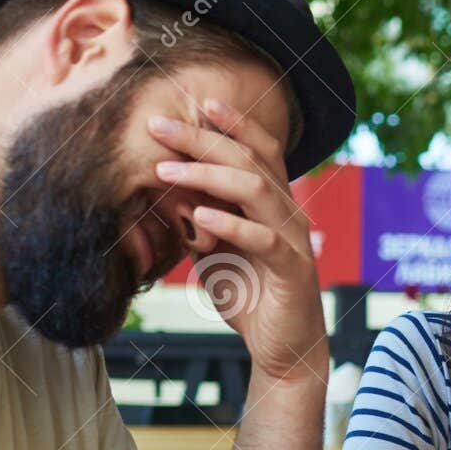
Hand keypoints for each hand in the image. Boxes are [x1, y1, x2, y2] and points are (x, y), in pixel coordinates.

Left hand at [148, 100, 327, 385]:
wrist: (283, 348)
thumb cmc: (249, 297)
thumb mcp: (212, 251)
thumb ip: (196, 219)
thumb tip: (164, 184)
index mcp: (273, 205)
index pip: (260, 150)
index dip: (233, 122)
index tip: (196, 101)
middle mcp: (288, 214)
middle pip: (250, 160)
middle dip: (202, 138)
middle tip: (157, 126)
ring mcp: (293, 240)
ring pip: (256, 189)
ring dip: (208, 174)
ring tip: (165, 170)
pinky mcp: (292, 270)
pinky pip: (263, 238)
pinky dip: (230, 224)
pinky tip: (199, 217)